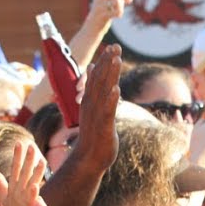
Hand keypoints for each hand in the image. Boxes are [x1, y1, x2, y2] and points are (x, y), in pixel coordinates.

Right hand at [0, 141, 46, 205]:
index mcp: (12, 188)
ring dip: (35, 172)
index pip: (15, 168)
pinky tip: (37, 185)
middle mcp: (17, 193)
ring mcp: (23, 201)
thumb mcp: (4, 197)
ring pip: (30, 183)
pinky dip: (33, 193)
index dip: (17, 156)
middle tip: (30, 145)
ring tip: (41, 160)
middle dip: (26, 159)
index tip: (19, 143)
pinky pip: (32, 200)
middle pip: (22, 172)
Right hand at [69, 44, 122, 169]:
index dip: (105, 62)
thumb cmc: (94, 136)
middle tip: (115, 46)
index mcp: (90, 100)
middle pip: (100, 79)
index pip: (97, 77)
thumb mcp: (95, 111)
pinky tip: (116, 89)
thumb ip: (97, 92)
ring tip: (116, 60)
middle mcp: (92, 105)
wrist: (88, 159)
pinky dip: (111, 100)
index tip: (112, 47)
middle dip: (108, 62)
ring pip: (103, 91)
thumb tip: (97, 74)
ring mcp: (97, 115)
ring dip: (110, 75)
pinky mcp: (103, 126)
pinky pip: (107, 111)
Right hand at [87, 0, 133, 26]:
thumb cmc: (102, 14)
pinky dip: (120, 12)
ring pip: (117, 0)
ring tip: (120, 8)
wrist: (92, 28)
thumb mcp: (109, 5)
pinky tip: (118, 15)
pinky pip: (116, 12)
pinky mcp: (103, 16)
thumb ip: (119, 0)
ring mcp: (100, 7)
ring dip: (122, 4)